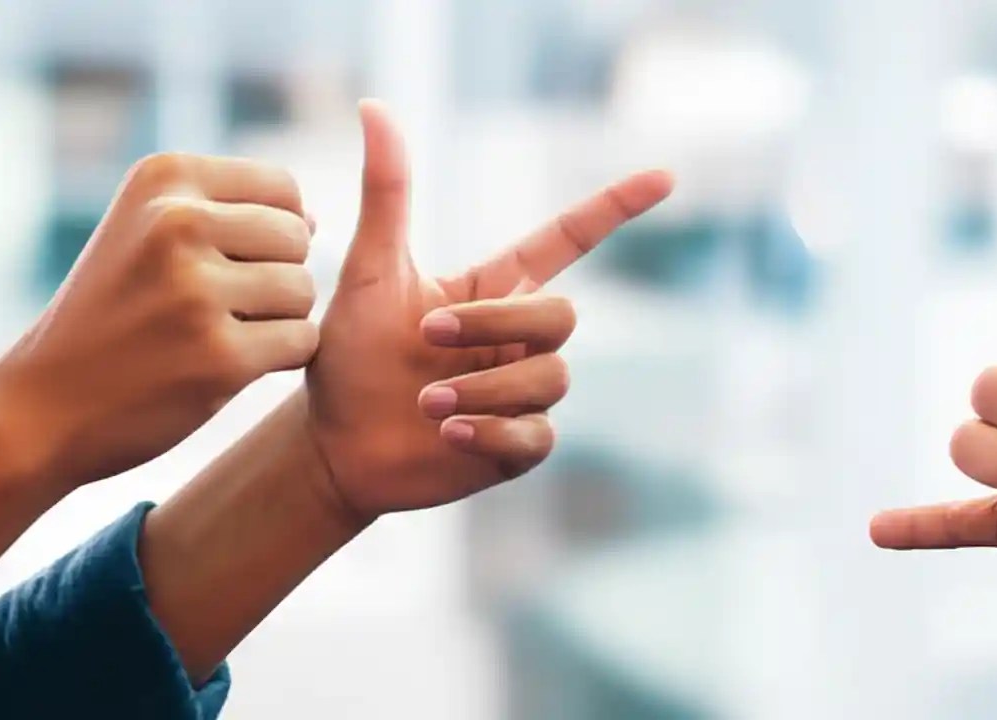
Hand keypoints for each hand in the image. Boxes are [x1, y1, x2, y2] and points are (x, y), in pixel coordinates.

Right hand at [0, 153, 316, 490]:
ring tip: (220, 333)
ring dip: (279, 320)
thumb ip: (230, 211)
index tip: (226, 262)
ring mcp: (196, 290)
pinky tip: (229, 366)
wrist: (48, 405)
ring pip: (304, 291)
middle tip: (223, 306)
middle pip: (298, 239)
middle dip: (277, 275)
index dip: (276, 231)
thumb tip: (314, 218)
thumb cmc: (117, 312)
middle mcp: (177, 222)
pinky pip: (302, 341)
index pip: (283, 189)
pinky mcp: (219, 354)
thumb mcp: (148, 230)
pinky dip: (280, 359)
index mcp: (163, 178)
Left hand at [305, 100, 672, 520]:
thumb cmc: (350, 355)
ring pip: (550, 377)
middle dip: (496, 324)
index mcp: (495, 288)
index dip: (615, 208)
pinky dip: (491, 431)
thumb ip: (387, 196)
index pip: (568, 240)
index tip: (664, 176)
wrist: (333, 444)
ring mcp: (521, 393)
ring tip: (425, 402)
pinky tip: (447, 433)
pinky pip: (537, 435)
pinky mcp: (516, 447)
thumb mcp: (369, 272)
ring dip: (484, 386)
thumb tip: (375, 108)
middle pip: (560, 315)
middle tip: (423, 336)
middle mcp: (516, 338)